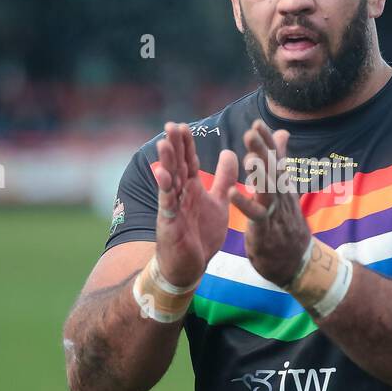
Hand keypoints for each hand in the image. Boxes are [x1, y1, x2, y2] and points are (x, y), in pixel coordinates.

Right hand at [152, 122, 239, 286]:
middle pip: (176, 166)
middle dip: (174, 147)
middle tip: (171, 125)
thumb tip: (230, 152)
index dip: (186, 145)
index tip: (184, 125)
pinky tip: (162, 175)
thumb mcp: (218, 202)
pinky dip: (165, 189)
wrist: (192, 265)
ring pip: (169, 181)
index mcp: (191, 188)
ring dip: (166, 162)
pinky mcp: (170, 223)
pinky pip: (167, 203)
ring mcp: (173, 208)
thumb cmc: (201, 233)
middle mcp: (180, 194)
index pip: (188, 161)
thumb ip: (223, 178)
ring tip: (164, 143)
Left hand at [229, 119, 311, 286]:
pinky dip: (245, 204)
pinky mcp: (265, 229)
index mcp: (282, 184)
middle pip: (273, 169)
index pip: (276, 158)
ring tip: (247, 158)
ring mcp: (275, 212)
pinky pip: (256, 215)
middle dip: (262, 151)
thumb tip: (282, 133)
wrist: (295, 260)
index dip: (267, 142)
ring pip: (268, 189)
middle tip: (251, 132)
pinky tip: (233, 193)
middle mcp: (281, 195)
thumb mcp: (283, 189)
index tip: (257, 123)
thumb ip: (280, 161)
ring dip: (258, 174)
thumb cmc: (285, 222)